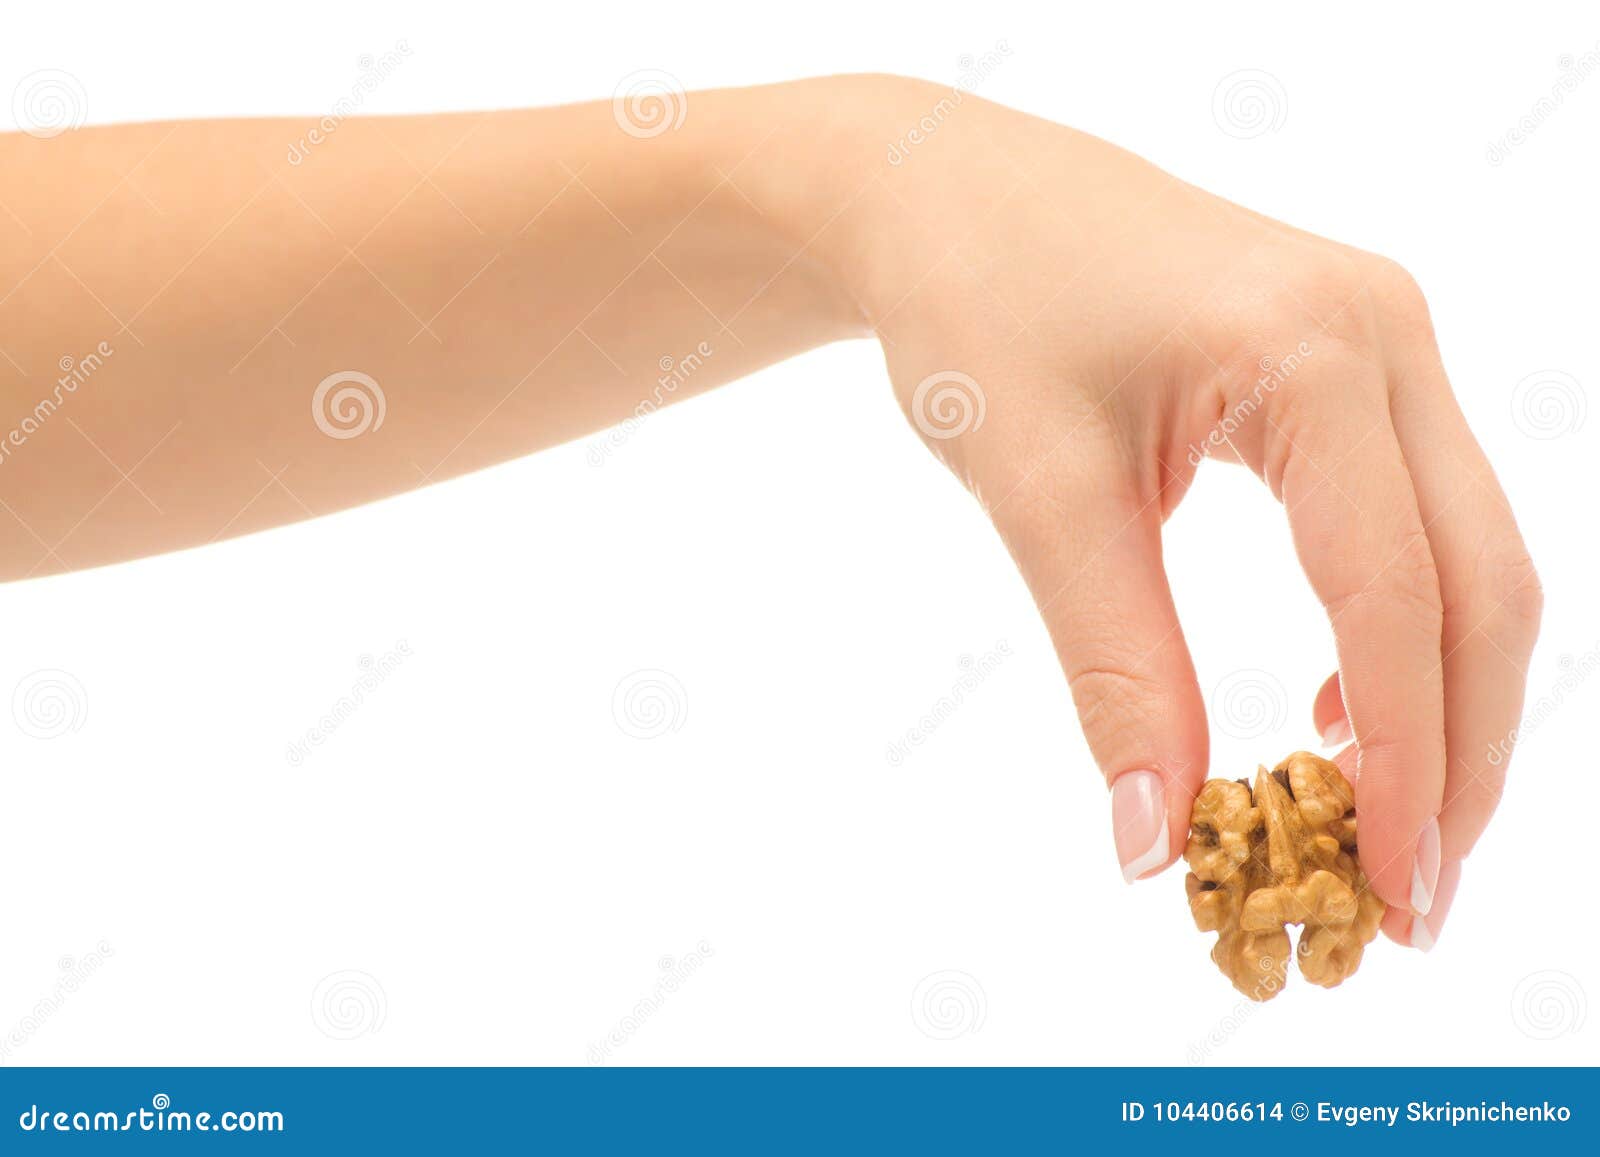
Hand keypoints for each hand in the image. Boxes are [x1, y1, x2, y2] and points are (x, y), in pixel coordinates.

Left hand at [823, 77, 1541, 945]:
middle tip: (1412, 898)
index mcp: (1317, 354)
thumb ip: (1115, 670)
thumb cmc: (978, 309)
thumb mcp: (1042, 498)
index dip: (1405, 764)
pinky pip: (1418, 518)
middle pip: (1481, 586)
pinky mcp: (1349, 364)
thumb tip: (1158, 843)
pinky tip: (1338, 712)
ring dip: (1443, 704)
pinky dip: (1401, 632)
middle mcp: (1384, 337)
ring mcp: (1381, 342)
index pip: (1394, 598)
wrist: (943, 195)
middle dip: (1459, 755)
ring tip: (1387, 829)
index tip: (1392, 893)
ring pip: (1469, 558)